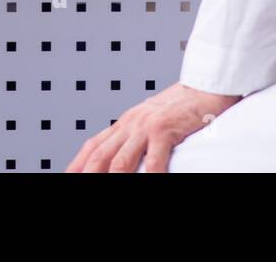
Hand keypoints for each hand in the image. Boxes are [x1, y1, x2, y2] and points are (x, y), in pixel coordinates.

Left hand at [66, 82, 241, 172]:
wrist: (206, 84)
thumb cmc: (184, 106)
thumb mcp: (152, 119)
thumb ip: (136, 136)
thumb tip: (126, 157)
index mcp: (126, 122)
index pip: (93, 145)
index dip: (78, 163)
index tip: (69, 175)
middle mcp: (130, 123)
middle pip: (99, 155)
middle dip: (87, 174)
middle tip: (77, 185)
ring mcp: (145, 125)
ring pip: (120, 160)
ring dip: (112, 179)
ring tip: (107, 190)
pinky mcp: (164, 128)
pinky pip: (154, 159)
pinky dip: (150, 175)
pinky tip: (150, 182)